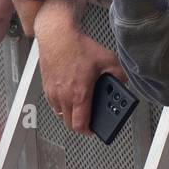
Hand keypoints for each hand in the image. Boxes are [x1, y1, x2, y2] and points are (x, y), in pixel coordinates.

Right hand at [37, 17, 125, 133]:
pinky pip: (54, 104)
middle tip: (89, 121)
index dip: (88, 131)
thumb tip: (123, 82)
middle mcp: (63, 96)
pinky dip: (61, 105)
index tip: (94, 130)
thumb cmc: (78, 47)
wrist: (57, 36)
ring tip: (80, 108)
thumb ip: (119, 74)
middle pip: (69, 124)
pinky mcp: (46, 88)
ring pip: (60, 114)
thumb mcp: (107, 59)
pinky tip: (69, 96)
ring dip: (70, 115)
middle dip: (80, 125)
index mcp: (79, 93)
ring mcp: (53, 93)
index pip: (80, 124)